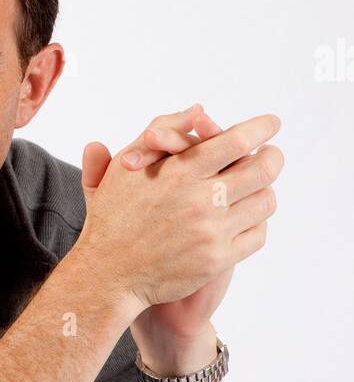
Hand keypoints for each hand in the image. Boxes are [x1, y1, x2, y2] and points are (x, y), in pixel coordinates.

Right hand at [75, 108, 283, 339]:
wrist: (109, 272)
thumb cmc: (115, 215)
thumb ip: (164, 131)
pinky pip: (258, 235)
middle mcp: (198, 200)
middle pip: (262, 169)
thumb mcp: (128, 165)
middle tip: (271, 155)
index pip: (236, 141)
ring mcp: (210, 232)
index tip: (271, 123)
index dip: (261, 128)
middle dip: (273, 157)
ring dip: (264, 191)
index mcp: (178, 171)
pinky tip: (244, 218)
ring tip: (255, 188)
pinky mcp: (217, 260)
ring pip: (265, 202)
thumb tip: (199, 109)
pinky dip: (256, 224)